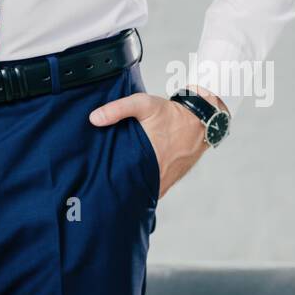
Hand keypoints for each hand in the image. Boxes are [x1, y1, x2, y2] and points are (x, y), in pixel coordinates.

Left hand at [88, 86, 225, 198]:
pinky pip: (153, 187)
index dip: (109, 181)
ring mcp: (165, 181)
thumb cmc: (172, 114)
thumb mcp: (144, 104)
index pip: (123, 182)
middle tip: (102, 178)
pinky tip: (133, 176)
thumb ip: (118, 109)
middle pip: (131, 188)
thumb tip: (94, 119)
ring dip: (131, 186)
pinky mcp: (170, 180)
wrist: (201, 121)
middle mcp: (158, 177)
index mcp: (148, 161)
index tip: (96, 178)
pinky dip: (143, 184)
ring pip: (143, 190)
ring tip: (115, 179)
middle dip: (117, 185)